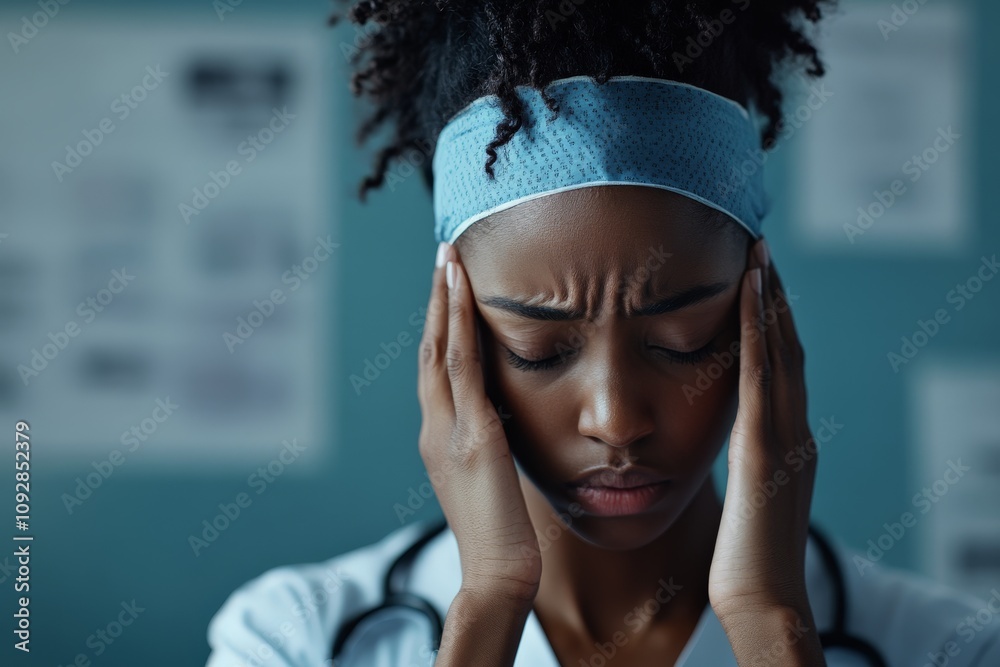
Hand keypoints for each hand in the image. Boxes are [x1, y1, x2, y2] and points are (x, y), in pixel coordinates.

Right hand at [416, 242, 540, 601]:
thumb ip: (489, 446)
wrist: (497, 571)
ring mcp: (449, 428)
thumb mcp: (491, 479)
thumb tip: (502, 425)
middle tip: (442, 256)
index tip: (448, 288)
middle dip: (435, 300)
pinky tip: (463, 291)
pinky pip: (462, 366)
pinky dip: (458, 324)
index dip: (440, 325)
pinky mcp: (472, 433)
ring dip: (443, 299)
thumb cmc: (502, 533)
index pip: (436, 369)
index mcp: (440, 437)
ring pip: (439, 348)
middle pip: (429, 349)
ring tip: (448, 257)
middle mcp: (435, 427)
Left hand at [708, 237, 816, 617]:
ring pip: (780, 352)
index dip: (773, 326)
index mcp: (787, 443)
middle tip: (763, 250)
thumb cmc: (747, 562)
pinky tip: (748, 292)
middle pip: (787, 350)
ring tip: (759, 254)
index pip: (781, 371)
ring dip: (769, 300)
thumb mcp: (749, 500)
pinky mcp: (765, 445)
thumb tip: (737, 448)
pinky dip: (756, 328)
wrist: (763, 600)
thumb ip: (749, 466)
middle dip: (776, 299)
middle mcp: (794, 431)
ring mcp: (785, 436)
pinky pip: (760, 374)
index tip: (759, 285)